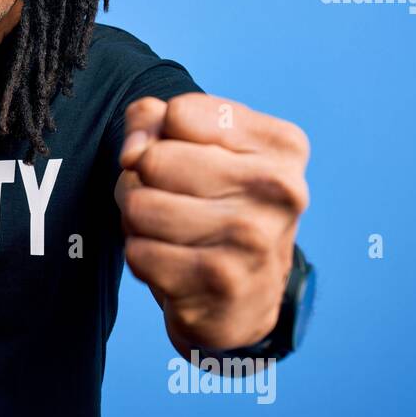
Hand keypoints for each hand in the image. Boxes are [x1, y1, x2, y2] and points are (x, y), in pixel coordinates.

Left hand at [114, 93, 309, 351]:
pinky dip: (142, 257)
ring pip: (139, 205)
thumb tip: (132, 152)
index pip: (179, 114)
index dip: (163, 137)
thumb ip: (154, 122)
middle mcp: (279, 189)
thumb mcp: (197, 150)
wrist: (245, 302)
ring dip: (138, 222)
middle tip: (175, 204)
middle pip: (153, 160)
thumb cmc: (216, 210)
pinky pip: (137, 251)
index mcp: (282, 146)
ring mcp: (252, 237)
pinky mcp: (219, 280)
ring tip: (171, 234)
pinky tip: (174, 265)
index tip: (187, 163)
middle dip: (144, 182)